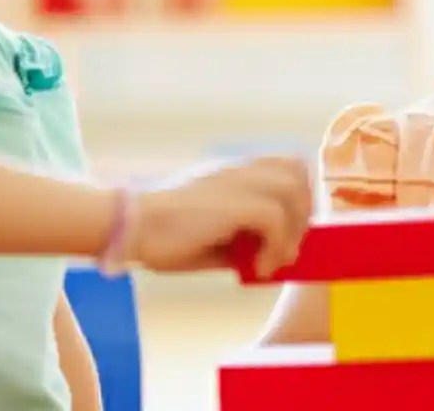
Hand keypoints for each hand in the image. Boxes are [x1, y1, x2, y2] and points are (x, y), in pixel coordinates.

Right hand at [130, 156, 311, 278]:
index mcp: (235, 171)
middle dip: (303, 212)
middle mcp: (240, 169)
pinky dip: (275, 247)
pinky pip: (275, 218)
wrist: (131, 228)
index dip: (300, 195)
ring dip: (292, 232)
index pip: (289, 164)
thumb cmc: (166, 237)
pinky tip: (257, 269)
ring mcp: (236, 181)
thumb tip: (275, 256)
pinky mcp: (233, 201)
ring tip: (274, 260)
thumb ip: (246, 239)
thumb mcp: (216, 239)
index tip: (291, 230)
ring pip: (293, 191)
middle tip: (286, 248)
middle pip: (298, 172)